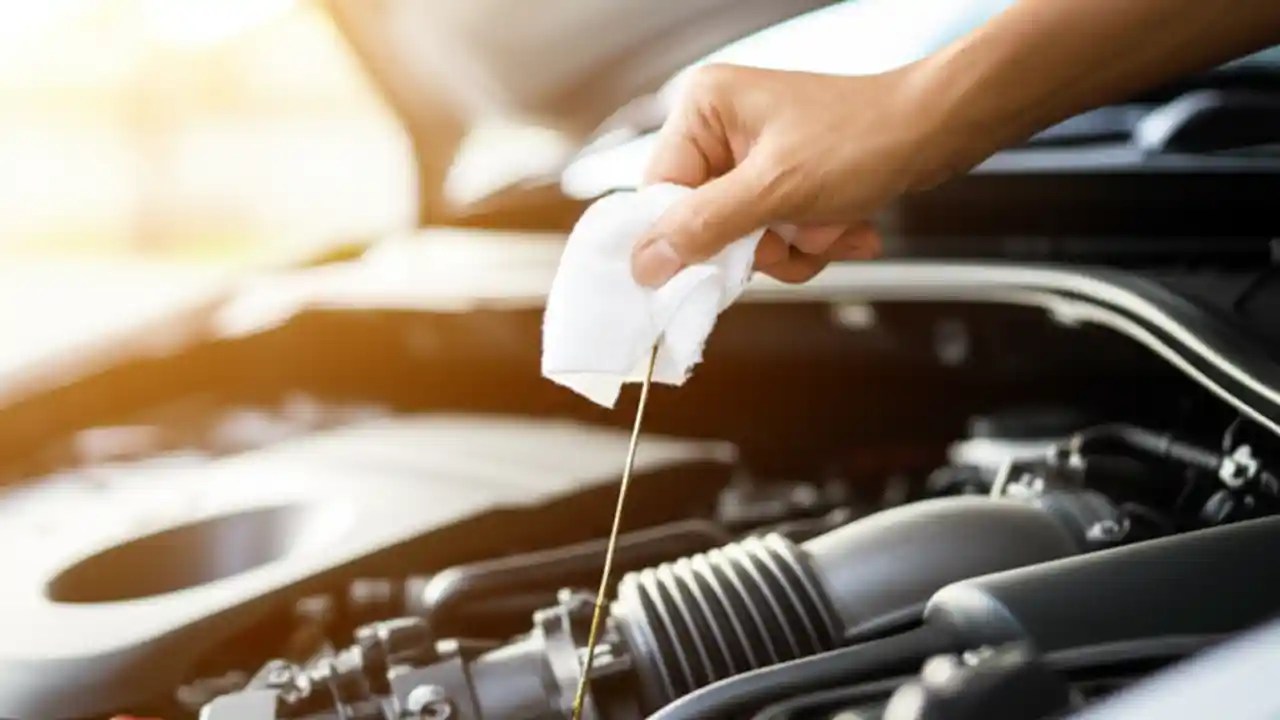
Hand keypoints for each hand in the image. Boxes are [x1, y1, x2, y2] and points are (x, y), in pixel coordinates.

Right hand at [631, 63, 949, 285]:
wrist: (939, 133)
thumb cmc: (867, 139)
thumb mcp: (775, 192)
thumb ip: (704, 229)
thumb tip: (645, 262)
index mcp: (705, 109)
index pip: (661, 192)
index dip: (686, 238)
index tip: (709, 271)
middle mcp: (723, 128)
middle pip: (704, 222)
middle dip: (760, 244)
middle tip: (795, 236)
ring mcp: (754, 155)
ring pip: (744, 238)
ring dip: (792, 248)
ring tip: (831, 225)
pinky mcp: (784, 179)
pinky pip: (775, 234)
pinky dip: (811, 241)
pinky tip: (846, 225)